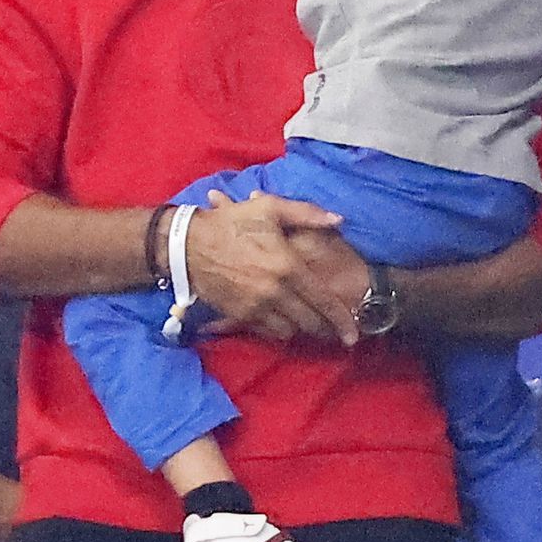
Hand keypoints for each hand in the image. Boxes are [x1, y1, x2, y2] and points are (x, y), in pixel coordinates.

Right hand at [184, 190, 358, 343]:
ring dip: (301, 328)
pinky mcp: (240, 315)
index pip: (323, 300)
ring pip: (290, 331)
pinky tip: (283, 320)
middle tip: (334, 329)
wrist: (188, 244)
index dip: (341, 319)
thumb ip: (307, 214)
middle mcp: (275, 292)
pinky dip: (279, 329)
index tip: (353, 333)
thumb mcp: (270, 208)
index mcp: (287, 266)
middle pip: (309, 322)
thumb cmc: (232, 223)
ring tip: (308, 323)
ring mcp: (256, 307)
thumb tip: (339, 220)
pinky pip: (267, 332)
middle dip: (325, 328)